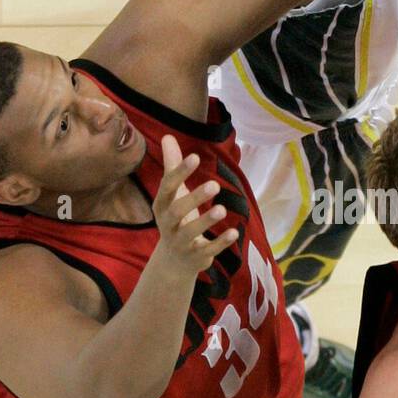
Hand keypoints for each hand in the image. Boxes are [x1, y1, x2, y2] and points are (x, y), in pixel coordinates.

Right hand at [154, 134, 238, 274]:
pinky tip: (235, 232)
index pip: (168, 186)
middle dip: (194, 198)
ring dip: (206, 221)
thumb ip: (172, 166)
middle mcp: (167, 223)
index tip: (195, 157)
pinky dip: (221, 242)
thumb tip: (168, 136)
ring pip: (191, 232)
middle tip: (215, 184)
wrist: (174, 261)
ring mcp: (180, 241)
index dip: (180, 172)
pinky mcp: (195, 256)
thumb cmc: (176, 218)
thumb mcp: (172, 194)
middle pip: (177, 211)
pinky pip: (207, 249)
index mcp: (161, 205)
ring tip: (223, 210)